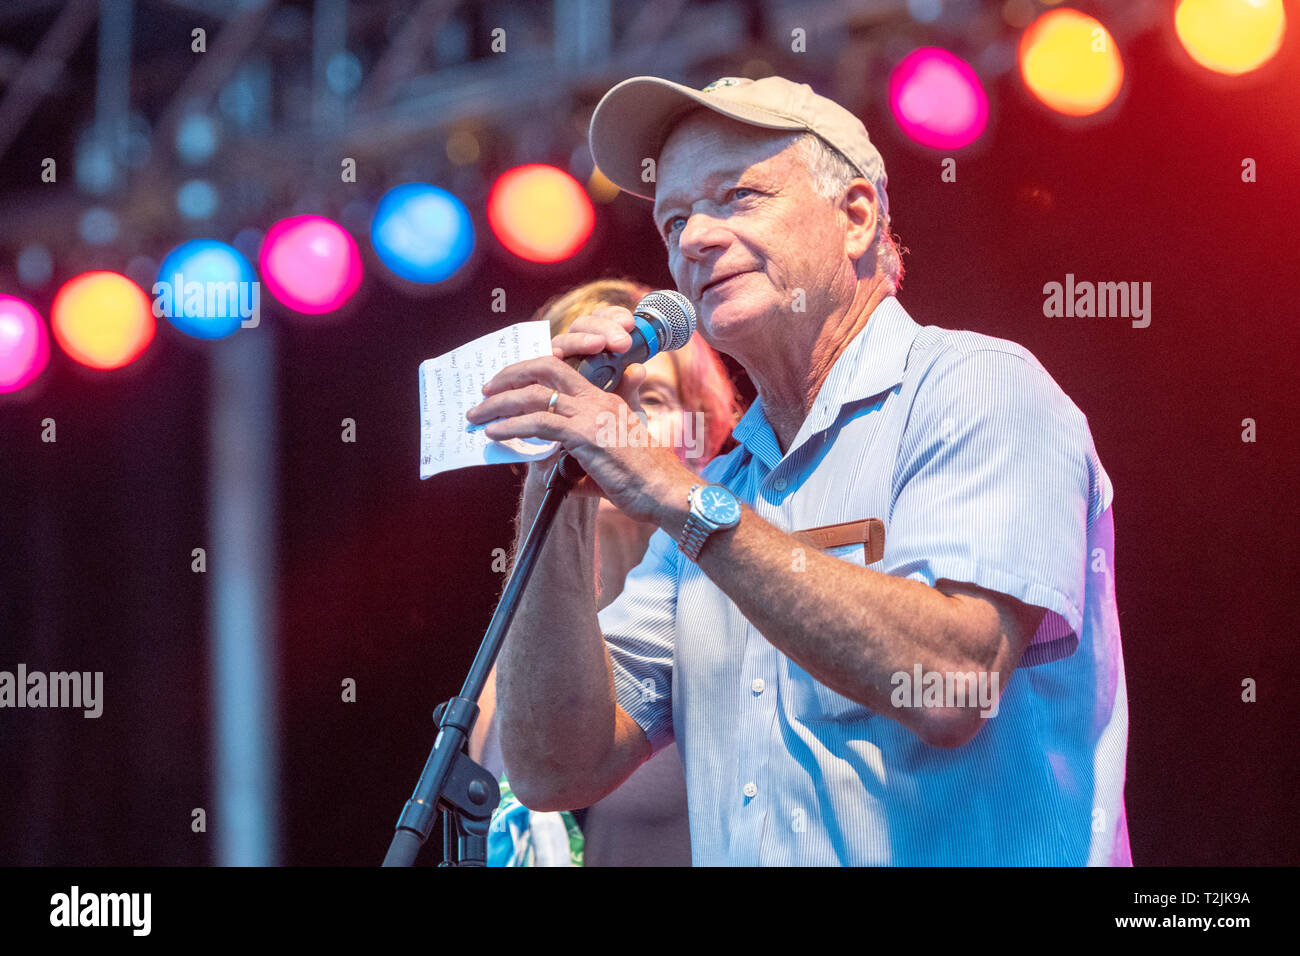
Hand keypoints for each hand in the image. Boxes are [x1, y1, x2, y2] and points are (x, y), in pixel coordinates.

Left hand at [466, 306, 691, 524]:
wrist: (667, 493)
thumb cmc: (643, 483)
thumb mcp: (606, 463)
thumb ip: (579, 461)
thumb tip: (554, 469)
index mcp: (606, 400)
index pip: (562, 371)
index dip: (530, 371)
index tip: (506, 384)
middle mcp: (599, 400)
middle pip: (546, 368)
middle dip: (509, 376)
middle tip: (484, 391)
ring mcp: (593, 415)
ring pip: (535, 395)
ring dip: (499, 404)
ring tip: (477, 416)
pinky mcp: (587, 436)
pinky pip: (541, 423)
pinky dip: (512, 426)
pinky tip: (495, 434)